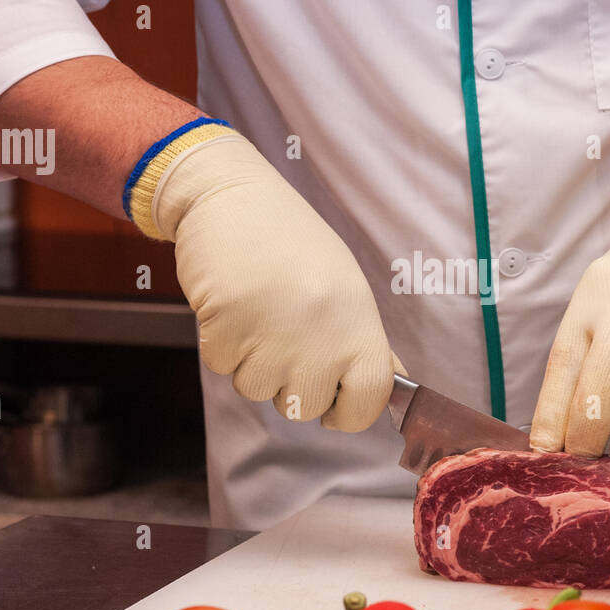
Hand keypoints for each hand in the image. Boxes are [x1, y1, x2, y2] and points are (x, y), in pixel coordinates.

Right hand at [150, 132, 399, 430]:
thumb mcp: (345, 287)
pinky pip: (221, 366)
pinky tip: (232, 304)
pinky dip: (221, 343)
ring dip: (250, 360)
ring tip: (258, 311)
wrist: (232, 198)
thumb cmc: (291, 244)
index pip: (368, 401)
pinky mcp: (225, 330)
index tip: (335, 405)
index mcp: (359, 323)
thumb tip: (389, 386)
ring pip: (255, 389)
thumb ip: (363, 340)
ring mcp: (272, 335)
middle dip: (288, 384)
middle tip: (282, 335)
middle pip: (302, 406)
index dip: (349, 412)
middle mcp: (321, 335)